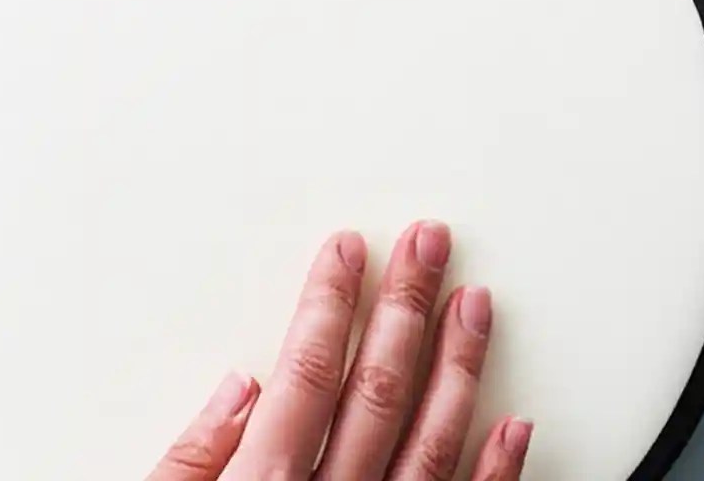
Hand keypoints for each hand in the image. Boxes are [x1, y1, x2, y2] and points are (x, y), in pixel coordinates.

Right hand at [149, 221, 531, 480]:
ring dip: (456, 364)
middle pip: (377, 387)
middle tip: (430, 244)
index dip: (330, 301)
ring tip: (473, 303)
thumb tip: (237, 391)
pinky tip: (513, 420)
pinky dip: (494, 467)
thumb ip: (190, 461)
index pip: (307, 371)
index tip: (349, 249)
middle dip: (404, 305)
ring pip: (431, 439)